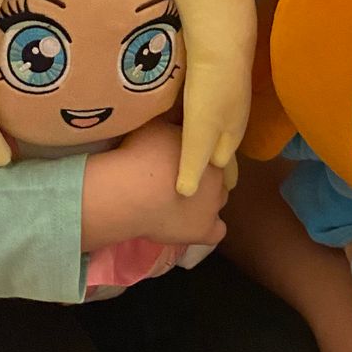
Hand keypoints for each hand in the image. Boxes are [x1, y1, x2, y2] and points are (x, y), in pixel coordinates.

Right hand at [84, 120, 227, 248]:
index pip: (211, 152)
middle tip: (178, 179)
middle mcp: (218, 176)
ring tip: (182, 203)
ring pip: (218, 201)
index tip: (179, 159)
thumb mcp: (158, 126)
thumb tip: (180, 120)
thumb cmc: (142, 155)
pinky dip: (208, 228)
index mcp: (208, 150)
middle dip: (204, 178)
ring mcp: (214, 205)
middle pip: (217, 176)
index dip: (198, 155)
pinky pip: (217, 231)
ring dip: (205, 201)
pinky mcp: (205, 231)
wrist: (133, 192)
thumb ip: (175, 126)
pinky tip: (193, 226)